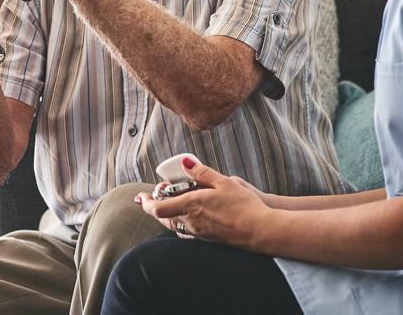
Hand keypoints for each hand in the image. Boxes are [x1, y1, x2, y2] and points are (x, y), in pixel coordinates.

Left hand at [134, 157, 271, 247]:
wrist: (261, 231)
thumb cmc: (245, 205)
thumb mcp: (225, 182)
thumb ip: (202, 173)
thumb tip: (185, 163)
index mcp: (192, 205)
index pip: (159, 208)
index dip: (147, 203)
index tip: (141, 197)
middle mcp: (192, 222)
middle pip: (164, 217)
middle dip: (157, 206)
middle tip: (157, 194)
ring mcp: (199, 233)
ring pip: (174, 225)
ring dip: (168, 214)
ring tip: (171, 202)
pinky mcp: (207, 240)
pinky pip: (186, 231)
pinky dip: (180, 222)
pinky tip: (188, 216)